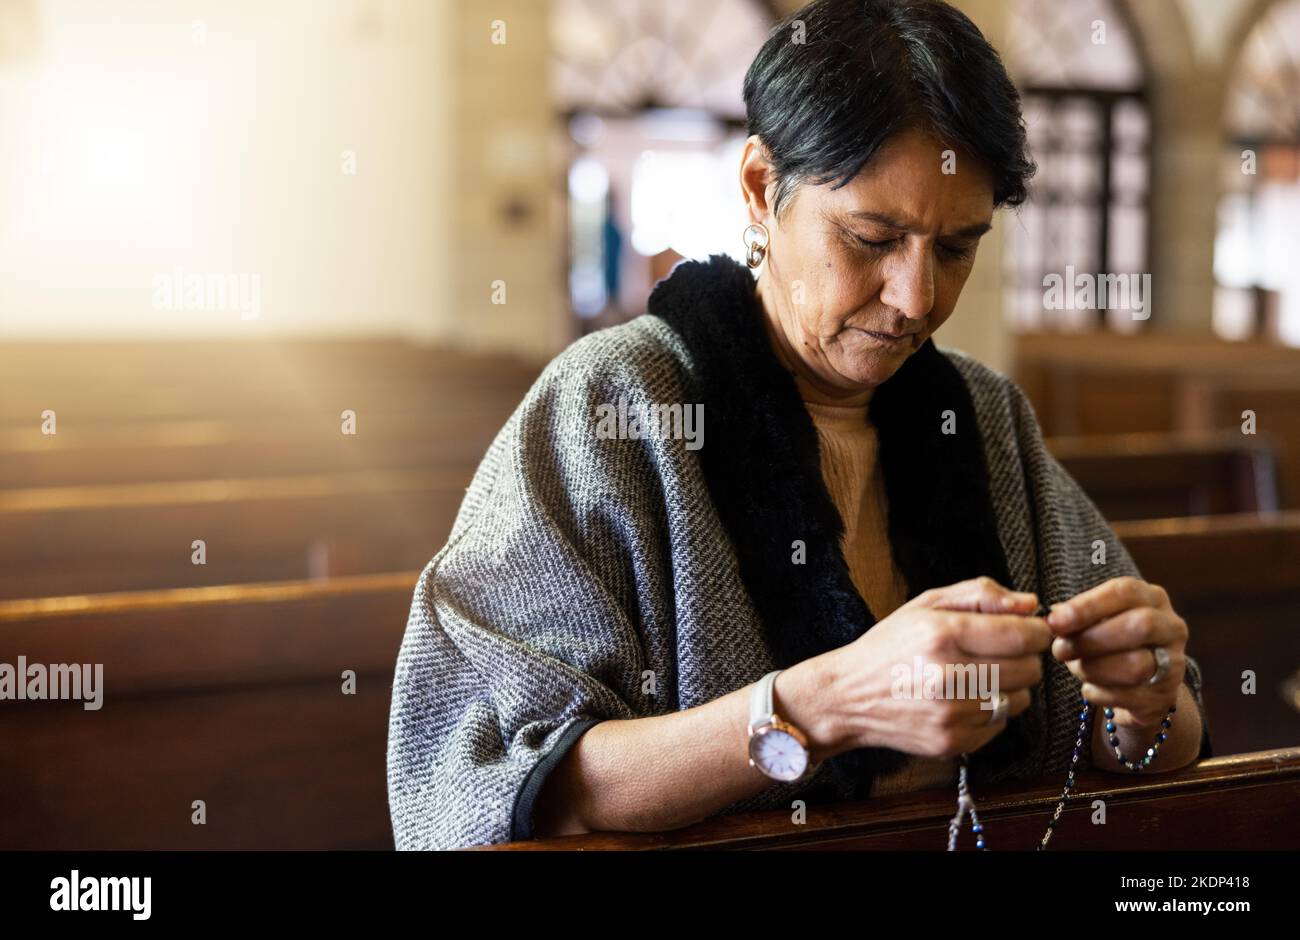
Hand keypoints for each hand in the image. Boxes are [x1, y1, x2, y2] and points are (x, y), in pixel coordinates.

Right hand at [822, 576, 1051, 759]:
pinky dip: (991, 710)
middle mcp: (947, 676)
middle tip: (999, 652)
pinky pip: (1001, 724)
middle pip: (1030, 669)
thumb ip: (980, 594)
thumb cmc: (889, 646)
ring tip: (977, 676)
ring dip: (1009, 686)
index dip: (1037, 630)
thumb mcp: (926, 605)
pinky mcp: (952, 742)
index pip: (1023, 636)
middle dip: (1023, 657)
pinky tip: (964, 698)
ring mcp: (950, 714)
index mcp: (942, 634)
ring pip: (1021, 699)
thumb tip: (1030, 603)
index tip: (1031, 629)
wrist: (848, 696)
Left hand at [1047, 576, 1187, 729]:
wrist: (1140, 684)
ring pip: (1136, 665)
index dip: (1087, 606)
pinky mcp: (1166, 695)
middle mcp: (1171, 627)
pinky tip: (1090, 688)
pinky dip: (1099, 693)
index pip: (1125, 592)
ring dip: (1094, 669)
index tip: (1055, 622)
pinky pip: (1129, 696)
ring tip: (1076, 668)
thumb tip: (1055, 617)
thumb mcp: (1095, 621)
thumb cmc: (1109, 641)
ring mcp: (1175, 662)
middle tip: (1059, 650)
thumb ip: (1076, 617)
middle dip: (1092, 640)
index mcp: (1152, 598)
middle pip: (1139, 626)